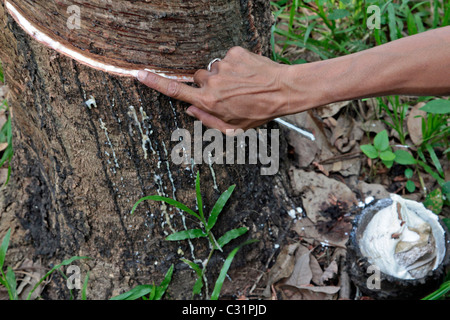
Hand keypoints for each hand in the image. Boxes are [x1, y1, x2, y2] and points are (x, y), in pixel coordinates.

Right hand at [137, 46, 291, 133]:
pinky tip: (248, 73)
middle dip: (208, 85)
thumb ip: (208, 121)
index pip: (176, 91)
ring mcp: (223, 66)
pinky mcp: (234, 53)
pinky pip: (227, 57)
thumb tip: (191, 109)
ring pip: (214, 68)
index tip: (139, 73)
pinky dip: (235, 64)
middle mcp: (212, 83)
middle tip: (229, 92)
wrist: (283, 90)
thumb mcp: (234, 127)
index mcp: (209, 102)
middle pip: (198, 78)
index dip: (155, 82)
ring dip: (224, 75)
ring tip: (242, 83)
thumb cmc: (259, 112)